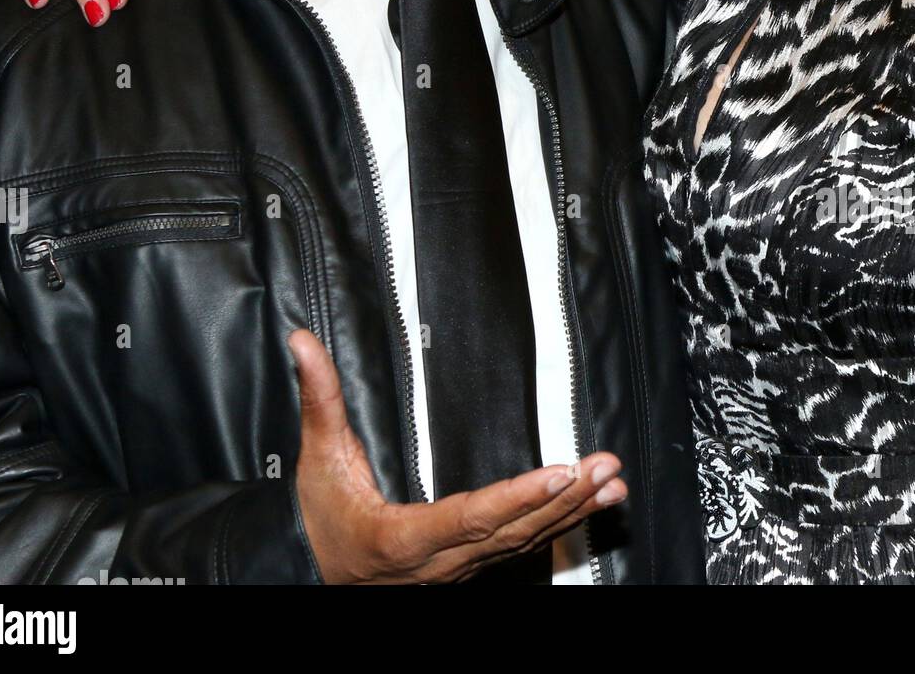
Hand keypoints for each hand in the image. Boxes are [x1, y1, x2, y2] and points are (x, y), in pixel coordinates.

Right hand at [287, 329, 625, 583]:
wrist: (305, 570)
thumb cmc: (316, 516)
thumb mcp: (316, 455)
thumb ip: (318, 396)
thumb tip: (303, 343)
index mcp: (402, 538)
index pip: (471, 516)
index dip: (519, 496)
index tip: (562, 471)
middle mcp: (438, 562)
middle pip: (511, 531)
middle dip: (565, 499)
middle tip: (606, 467)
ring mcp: (456, 569)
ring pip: (523, 543)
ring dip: (572, 513)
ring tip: (612, 484)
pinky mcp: (467, 565)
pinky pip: (519, 547)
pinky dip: (558, 524)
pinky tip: (587, 505)